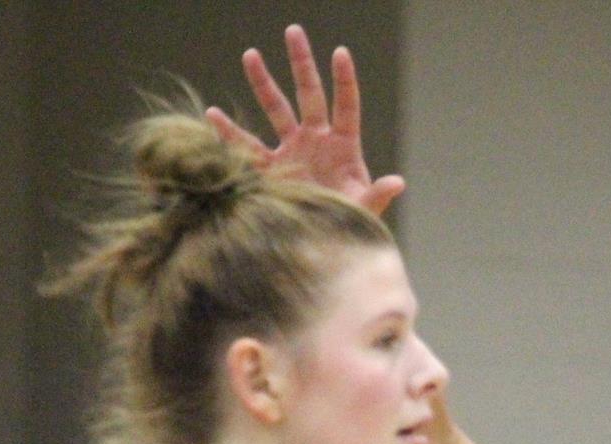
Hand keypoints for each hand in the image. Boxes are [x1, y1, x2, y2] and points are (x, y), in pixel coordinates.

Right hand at [206, 24, 404, 214]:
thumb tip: (397, 182)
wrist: (324, 246)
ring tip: (251, 54)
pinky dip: (229, 133)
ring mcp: (292, 151)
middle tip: (293, 31)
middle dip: (301, 63)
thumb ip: (377, 195)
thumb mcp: (364, 209)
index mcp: (344, 146)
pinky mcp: (271, 169)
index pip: (346, 105)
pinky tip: (212, 116)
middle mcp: (316, 141)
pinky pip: (247, 147)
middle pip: (309, 94)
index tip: (340, 53)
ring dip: (264, 83)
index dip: (344, 81)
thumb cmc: (351, 225)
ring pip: (276, 110)